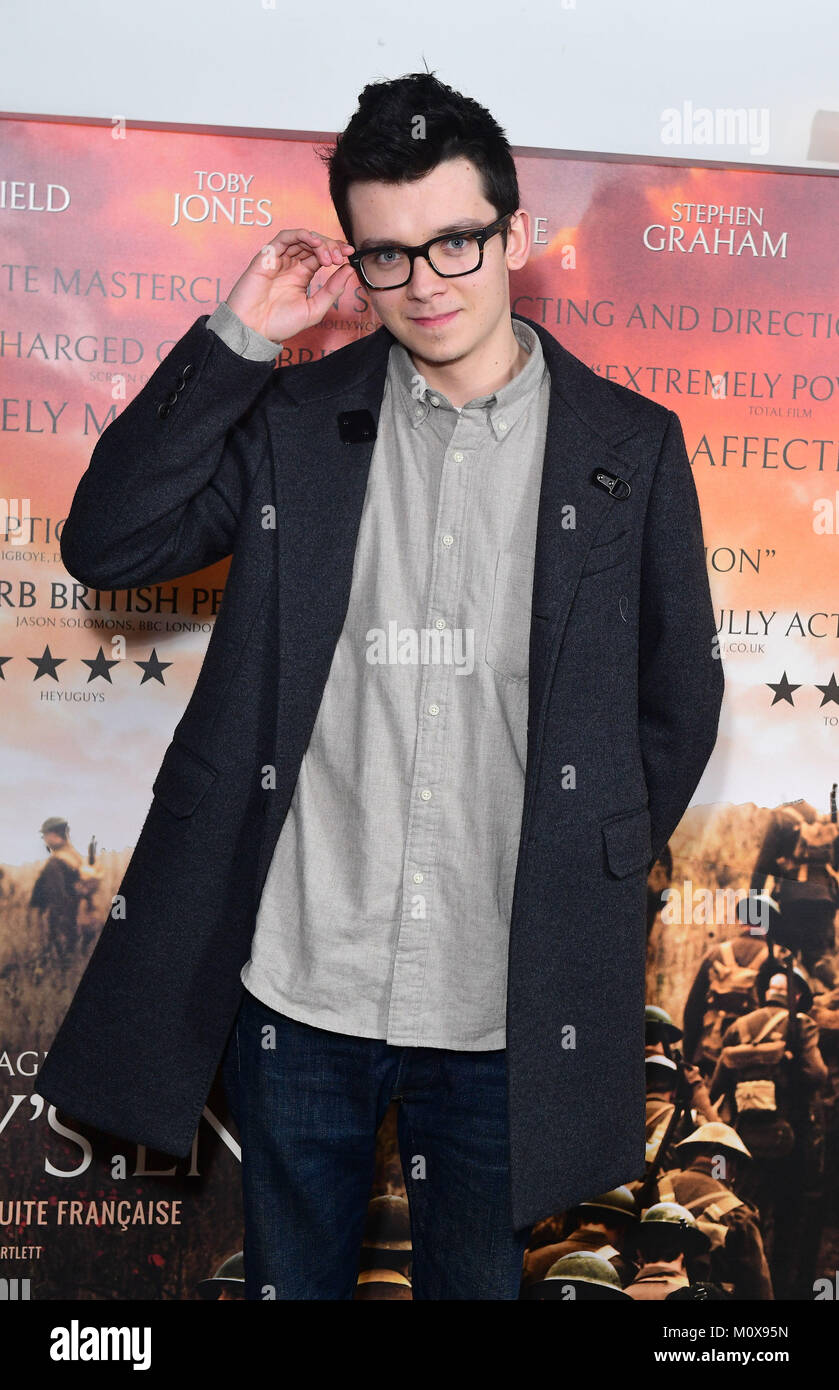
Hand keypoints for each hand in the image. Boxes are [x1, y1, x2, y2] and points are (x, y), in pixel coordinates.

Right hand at [225, 228, 355, 342]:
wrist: (254, 330)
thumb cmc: (280, 324)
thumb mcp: (315, 309)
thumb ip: (332, 290)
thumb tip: (349, 269)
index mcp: (301, 275)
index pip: (321, 254)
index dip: (336, 250)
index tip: (349, 253)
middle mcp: (290, 264)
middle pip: (313, 244)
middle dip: (330, 246)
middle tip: (340, 258)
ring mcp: (279, 259)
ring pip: (302, 238)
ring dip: (319, 242)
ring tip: (328, 257)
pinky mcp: (267, 256)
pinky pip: (285, 237)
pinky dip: (301, 235)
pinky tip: (314, 242)